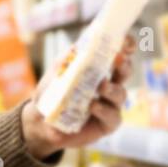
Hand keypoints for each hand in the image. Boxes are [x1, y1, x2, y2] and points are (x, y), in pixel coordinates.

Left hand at [20, 36, 135, 161]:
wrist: (40, 121)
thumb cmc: (51, 94)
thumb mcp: (57, 72)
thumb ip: (68, 58)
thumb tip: (79, 44)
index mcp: (100, 69)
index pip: (119, 55)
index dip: (127, 47)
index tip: (127, 42)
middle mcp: (109, 85)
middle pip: (125, 73)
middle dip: (125, 66)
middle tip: (119, 60)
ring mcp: (110, 105)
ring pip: (121, 95)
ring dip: (113, 89)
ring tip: (101, 86)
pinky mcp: (106, 124)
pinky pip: (113, 116)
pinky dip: (104, 110)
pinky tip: (93, 106)